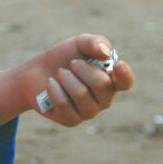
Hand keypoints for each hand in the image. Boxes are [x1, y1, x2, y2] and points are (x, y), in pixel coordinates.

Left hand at [16, 34, 133, 128]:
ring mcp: (88, 112)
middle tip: (72, 63)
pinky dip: (54, 88)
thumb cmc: (64, 58)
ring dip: (66, 77)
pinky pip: (64, 104)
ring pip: (82, 94)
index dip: (125, 74)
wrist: (36, 72)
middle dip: (82, 68)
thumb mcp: (79, 44)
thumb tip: (106, 53)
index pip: (126, 81)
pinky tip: (51, 83)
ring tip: (60, 73)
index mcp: (111, 80)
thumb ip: (94, 42)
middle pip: (102, 85)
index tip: (118, 65)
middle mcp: (104, 99)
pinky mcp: (71, 120)